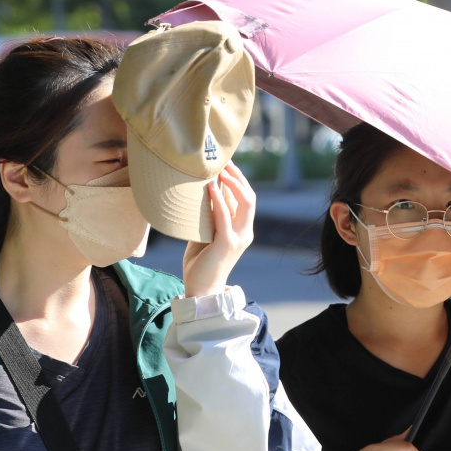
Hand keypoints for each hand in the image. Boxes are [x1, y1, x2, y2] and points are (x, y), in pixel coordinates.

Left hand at [182, 162, 255, 297]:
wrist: (201, 288)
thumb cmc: (201, 261)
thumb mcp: (206, 232)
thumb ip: (210, 215)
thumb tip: (205, 191)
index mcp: (241, 228)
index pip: (245, 198)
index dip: (237, 179)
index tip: (224, 163)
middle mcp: (245, 231)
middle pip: (249, 197)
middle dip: (238, 177)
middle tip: (223, 162)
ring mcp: (239, 238)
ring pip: (245, 203)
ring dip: (232, 183)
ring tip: (219, 170)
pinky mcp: (227, 244)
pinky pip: (225, 217)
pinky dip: (219, 200)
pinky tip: (211, 188)